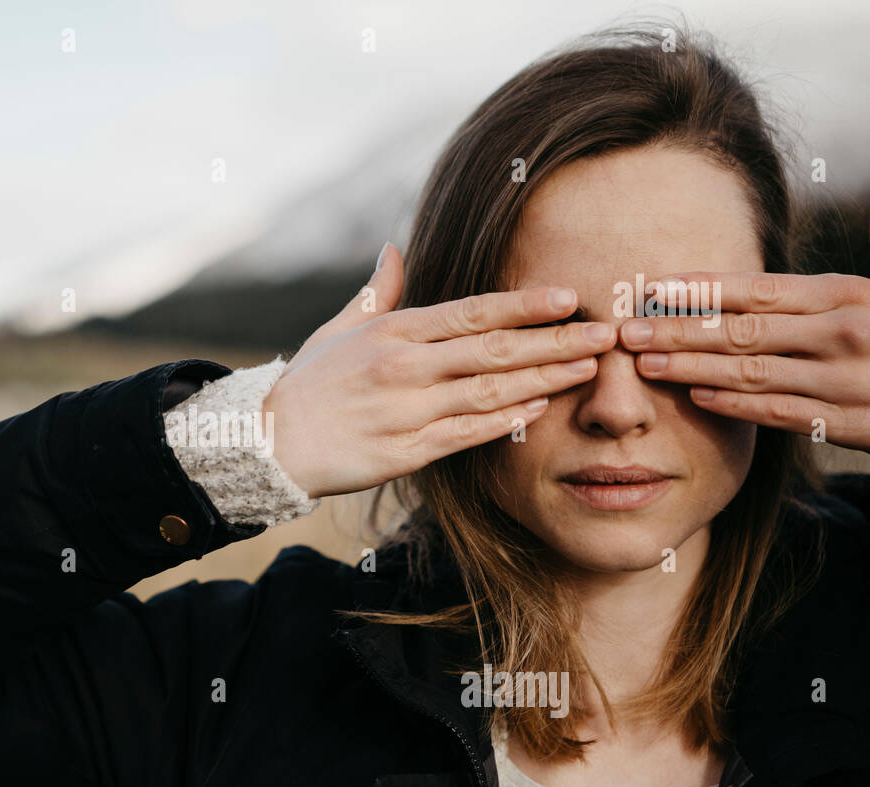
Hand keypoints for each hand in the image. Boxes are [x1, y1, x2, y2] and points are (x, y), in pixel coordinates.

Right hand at [261, 243, 616, 498]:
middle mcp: (405, 367)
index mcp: (394, 331)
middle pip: (494, 350)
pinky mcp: (405, 452)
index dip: (524, 305)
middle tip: (604, 334)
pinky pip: (466, 434)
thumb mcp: (337, 329)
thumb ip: (376, 292)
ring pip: (490, 392)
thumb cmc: (307, 383)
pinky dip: (506, 421)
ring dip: (544, 379)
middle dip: (554, 342)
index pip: (472, 312)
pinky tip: (540, 407)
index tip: (568, 298)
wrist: (268, 441)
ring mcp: (407, 410)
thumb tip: (395, 247)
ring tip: (588, 369)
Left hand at [621, 272, 869, 451]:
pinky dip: (733, 404)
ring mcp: (846, 380)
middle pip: (743, 331)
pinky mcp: (849, 422)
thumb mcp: (858, 305)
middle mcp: (845, 334)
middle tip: (628, 330)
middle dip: (678, 331)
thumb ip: (803, 304)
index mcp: (846, 295)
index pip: (761, 290)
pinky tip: (696, 397)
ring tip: (646, 364)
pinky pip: (779, 412)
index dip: (702, 290)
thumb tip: (724, 295)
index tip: (653, 288)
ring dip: (692, 369)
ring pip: (752, 373)